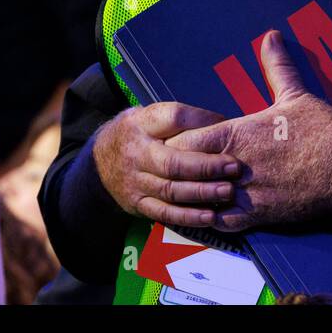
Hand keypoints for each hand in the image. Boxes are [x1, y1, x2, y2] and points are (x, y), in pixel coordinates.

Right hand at [94, 102, 241, 226]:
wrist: (97, 163)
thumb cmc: (136, 134)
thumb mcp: (149, 115)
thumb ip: (180, 118)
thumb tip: (222, 121)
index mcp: (142, 123)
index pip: (173, 117)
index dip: (200, 120)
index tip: (225, 124)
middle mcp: (137, 153)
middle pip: (173, 162)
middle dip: (206, 166)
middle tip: (234, 167)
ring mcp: (136, 181)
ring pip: (171, 190)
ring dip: (202, 193)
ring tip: (228, 192)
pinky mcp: (137, 204)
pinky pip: (164, 213)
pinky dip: (188, 217)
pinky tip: (210, 217)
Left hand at [167, 31, 331, 232]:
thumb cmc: (325, 131)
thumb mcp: (297, 94)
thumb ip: (277, 67)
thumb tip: (270, 37)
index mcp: (239, 133)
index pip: (186, 140)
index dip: (174, 142)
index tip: (171, 140)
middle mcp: (236, 165)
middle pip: (185, 172)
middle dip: (176, 169)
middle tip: (168, 167)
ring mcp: (247, 194)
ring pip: (200, 200)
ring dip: (191, 195)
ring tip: (182, 191)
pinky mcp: (260, 217)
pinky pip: (223, 223)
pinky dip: (211, 218)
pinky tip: (206, 213)